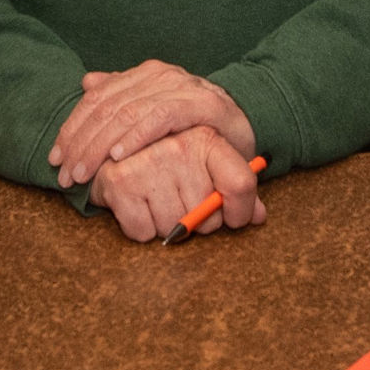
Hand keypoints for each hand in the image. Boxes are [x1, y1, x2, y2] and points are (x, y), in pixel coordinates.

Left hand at [47, 60, 252, 192]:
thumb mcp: (156, 111)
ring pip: (128, 112)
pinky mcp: (201, 104)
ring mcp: (181, 86)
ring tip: (85, 172)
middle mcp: (160, 75)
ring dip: (101, 145)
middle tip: (67, 173)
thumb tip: (87, 82)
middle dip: (81, 142)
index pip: (97, 98)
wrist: (247, 121)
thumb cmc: (196, 124)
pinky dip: (137, 136)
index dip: (73, 127)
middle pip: (107, 107)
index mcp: (144, 75)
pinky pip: (162, 117)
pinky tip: (119, 156)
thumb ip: (123, 98)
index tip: (56, 156)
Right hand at [94, 126, 266, 243]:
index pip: (241, 183)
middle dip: (195, 222)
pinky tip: (135, 205)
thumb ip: (235, 186)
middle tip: (180, 203)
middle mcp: (180, 147)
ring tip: (155, 201)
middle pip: (207, 217)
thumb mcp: (205, 160)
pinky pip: (143, 231)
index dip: (241, 211)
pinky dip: (139, 227)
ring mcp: (149, 163)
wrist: (108, 140)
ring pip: (173, 228)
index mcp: (206, 138)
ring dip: (165, 225)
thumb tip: (261, 216)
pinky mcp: (120, 181)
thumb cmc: (165, 156)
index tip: (233, 218)